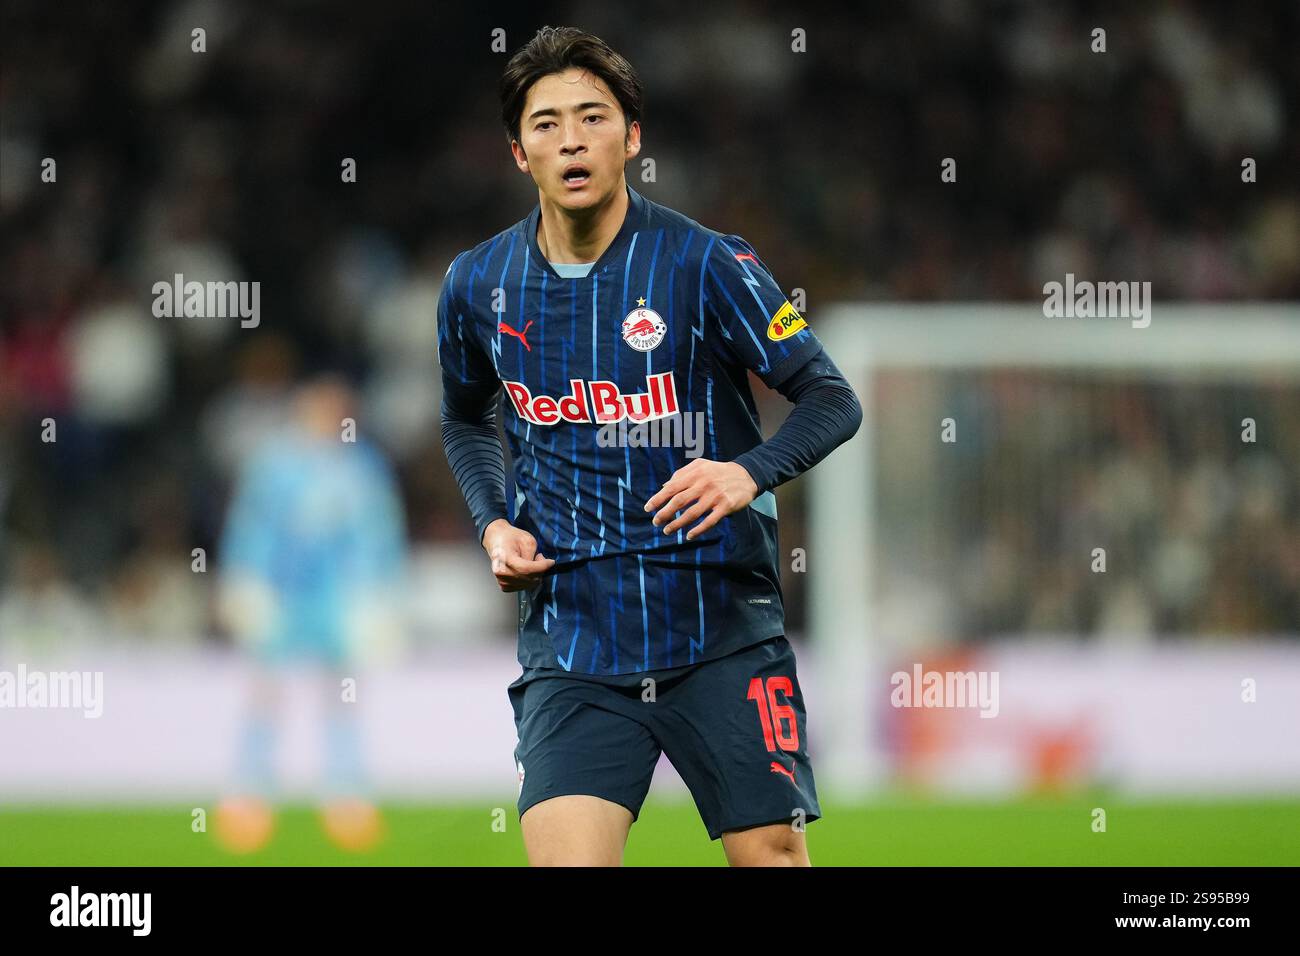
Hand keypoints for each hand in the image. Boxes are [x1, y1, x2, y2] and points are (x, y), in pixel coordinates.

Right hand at [482, 519, 554, 591]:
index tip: (551, 562)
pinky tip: (526, 571)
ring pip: (528, 584)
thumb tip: (538, 568)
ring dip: (534, 575)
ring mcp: (501, 580)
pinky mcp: (504, 585)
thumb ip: (532, 556)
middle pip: (529, 579)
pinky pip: (523, 587)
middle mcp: (501, 572)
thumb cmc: (509, 537)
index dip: (542, 567)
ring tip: (530, 562)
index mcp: (504, 559)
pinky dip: (529, 580)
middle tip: (539, 558)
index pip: (527, 569)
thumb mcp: (526, 540)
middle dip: (539, 569)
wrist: (496, 539)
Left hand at [644, 458, 759, 539]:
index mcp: (695, 474)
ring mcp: (715, 496)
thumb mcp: (700, 465)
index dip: (658, 499)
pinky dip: (698, 530)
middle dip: (665, 513)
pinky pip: (709, 521)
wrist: (746, 475)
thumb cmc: (718, 471)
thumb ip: (681, 474)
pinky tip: (689, 536)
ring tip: (668, 531)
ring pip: (692, 513)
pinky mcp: (725, 506)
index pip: (672, 488)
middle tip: (656, 522)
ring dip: (678, 524)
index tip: (648, 508)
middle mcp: (703, 485)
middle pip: (679, 501)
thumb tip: (664, 487)